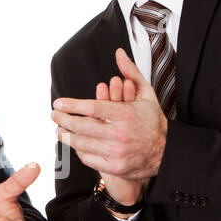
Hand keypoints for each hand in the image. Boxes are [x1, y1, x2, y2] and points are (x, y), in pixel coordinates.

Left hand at [51, 47, 167, 182]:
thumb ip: (130, 73)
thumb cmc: (153, 122)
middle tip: (55, 115)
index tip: (58, 103)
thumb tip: (119, 53)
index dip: (71, 105)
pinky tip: (75, 144)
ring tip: (59, 130)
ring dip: (66, 136)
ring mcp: (117, 152)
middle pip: (82, 126)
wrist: (166, 151)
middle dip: (63, 120)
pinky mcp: (115, 167)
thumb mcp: (145, 94)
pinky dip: (79, 151)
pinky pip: (89, 159)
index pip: (92, 108)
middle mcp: (120, 134)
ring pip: (82, 144)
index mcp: (125, 114)